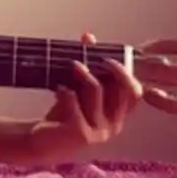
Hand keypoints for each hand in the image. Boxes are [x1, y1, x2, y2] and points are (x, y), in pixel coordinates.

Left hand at [25, 32, 142, 163]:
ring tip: (71, 65)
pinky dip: (65, 89)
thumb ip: (88, 66)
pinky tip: (58, 89)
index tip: (109, 57)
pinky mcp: (80, 133)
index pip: (135, 93)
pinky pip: (74, 100)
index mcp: (117, 116)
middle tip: (97, 57)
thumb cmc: (64, 114)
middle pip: (126, 90)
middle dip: (114, 68)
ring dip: (83, 72)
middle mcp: (113, 125)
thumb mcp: (79, 90)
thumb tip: (88, 35)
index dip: (127, 72)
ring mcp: (98, 131)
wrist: (41, 141)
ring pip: (97, 89)